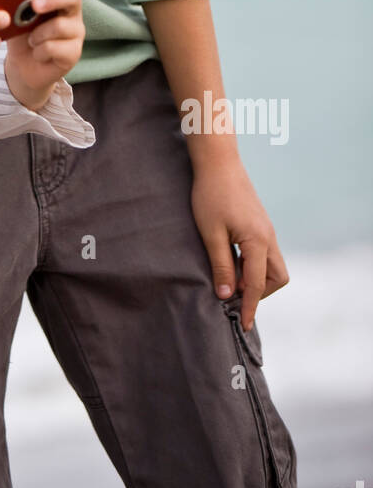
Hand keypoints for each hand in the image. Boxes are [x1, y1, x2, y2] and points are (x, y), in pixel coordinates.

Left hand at [4, 0, 84, 107]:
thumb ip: (16, 3)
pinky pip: (55, 47)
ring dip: (38, 34)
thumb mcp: (15, 16)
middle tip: (35, 5)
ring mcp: (76, 33)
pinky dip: (40, 51)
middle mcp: (72, 12)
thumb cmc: (21, 36)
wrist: (23, 67)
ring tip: (32, 40)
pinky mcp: (73, 53)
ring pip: (61, 25)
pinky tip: (38, 54)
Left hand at [191, 157, 289, 331]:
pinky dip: (252, 265)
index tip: (243, 326)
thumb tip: (225, 295)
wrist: (218, 161)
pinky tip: (231, 261)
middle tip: (231, 294)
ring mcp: (267, 230)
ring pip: (272, 266)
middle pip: (276, 278)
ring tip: (228, 277)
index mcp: (258, 241)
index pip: (256, 284)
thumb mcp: (210, 233)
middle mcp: (268, 237)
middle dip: (258, 292)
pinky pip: (264, 254)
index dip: (249, 307)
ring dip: (255, 278)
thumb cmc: (211, 194)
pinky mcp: (260, 225)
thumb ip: (220, 265)